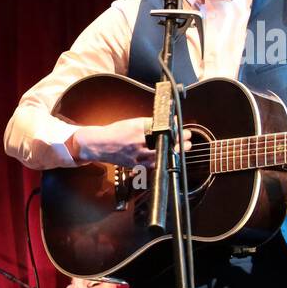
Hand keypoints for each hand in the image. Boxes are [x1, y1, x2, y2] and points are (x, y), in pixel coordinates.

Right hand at [71, 117, 190, 167]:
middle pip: (163, 142)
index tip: (180, 126)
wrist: (98, 144)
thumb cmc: (114, 132)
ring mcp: (136, 154)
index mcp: (137, 128)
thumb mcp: (131, 123)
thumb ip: (147, 124)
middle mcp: (137, 141)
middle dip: (178, 141)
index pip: (160, 127)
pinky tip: (167, 159)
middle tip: (188, 138)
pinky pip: (150, 165)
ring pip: (159, 155)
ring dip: (172, 152)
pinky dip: (160, 161)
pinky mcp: (133, 164)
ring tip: (181, 149)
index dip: (173, 128)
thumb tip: (163, 123)